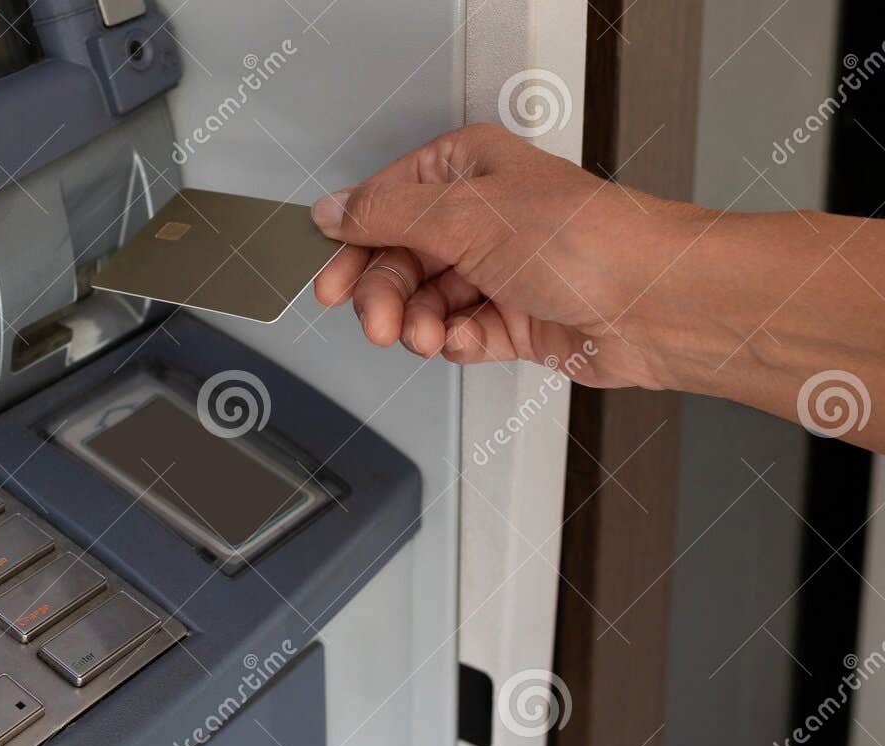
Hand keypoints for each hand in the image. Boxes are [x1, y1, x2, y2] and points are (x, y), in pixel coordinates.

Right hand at [310, 123, 688, 390]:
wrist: (649, 304)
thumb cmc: (585, 240)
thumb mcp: (465, 215)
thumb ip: (386, 214)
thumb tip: (332, 210)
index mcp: (467, 170)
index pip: (385, 203)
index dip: (354, 244)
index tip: (331, 280)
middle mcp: (481, 216)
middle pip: (397, 259)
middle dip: (384, 295)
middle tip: (378, 321)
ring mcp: (496, 269)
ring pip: (422, 302)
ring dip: (417, 323)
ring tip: (427, 334)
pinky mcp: (510, 319)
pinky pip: (455, 333)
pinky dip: (453, 341)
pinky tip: (462, 338)